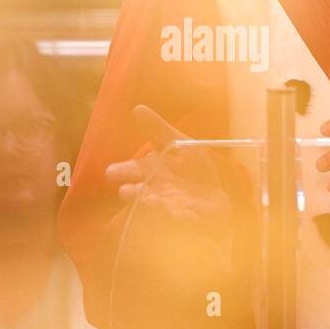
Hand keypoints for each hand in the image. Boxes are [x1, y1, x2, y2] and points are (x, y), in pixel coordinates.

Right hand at [104, 105, 233, 239]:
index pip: (137, 170)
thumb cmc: (195, 172)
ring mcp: (175, 207)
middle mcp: (160, 191)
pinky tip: (176, 213)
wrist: (218, 199)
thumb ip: (158, 130)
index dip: (124, 171)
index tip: (110, 173)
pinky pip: (183, 220)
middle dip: (134, 193)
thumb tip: (137, 108)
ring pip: (160, 207)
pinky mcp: (191, 219)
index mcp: (156, 172)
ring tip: (148, 201)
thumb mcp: (180, 145)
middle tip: (125, 191)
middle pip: (143, 193)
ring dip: (153, 205)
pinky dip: (178, 217)